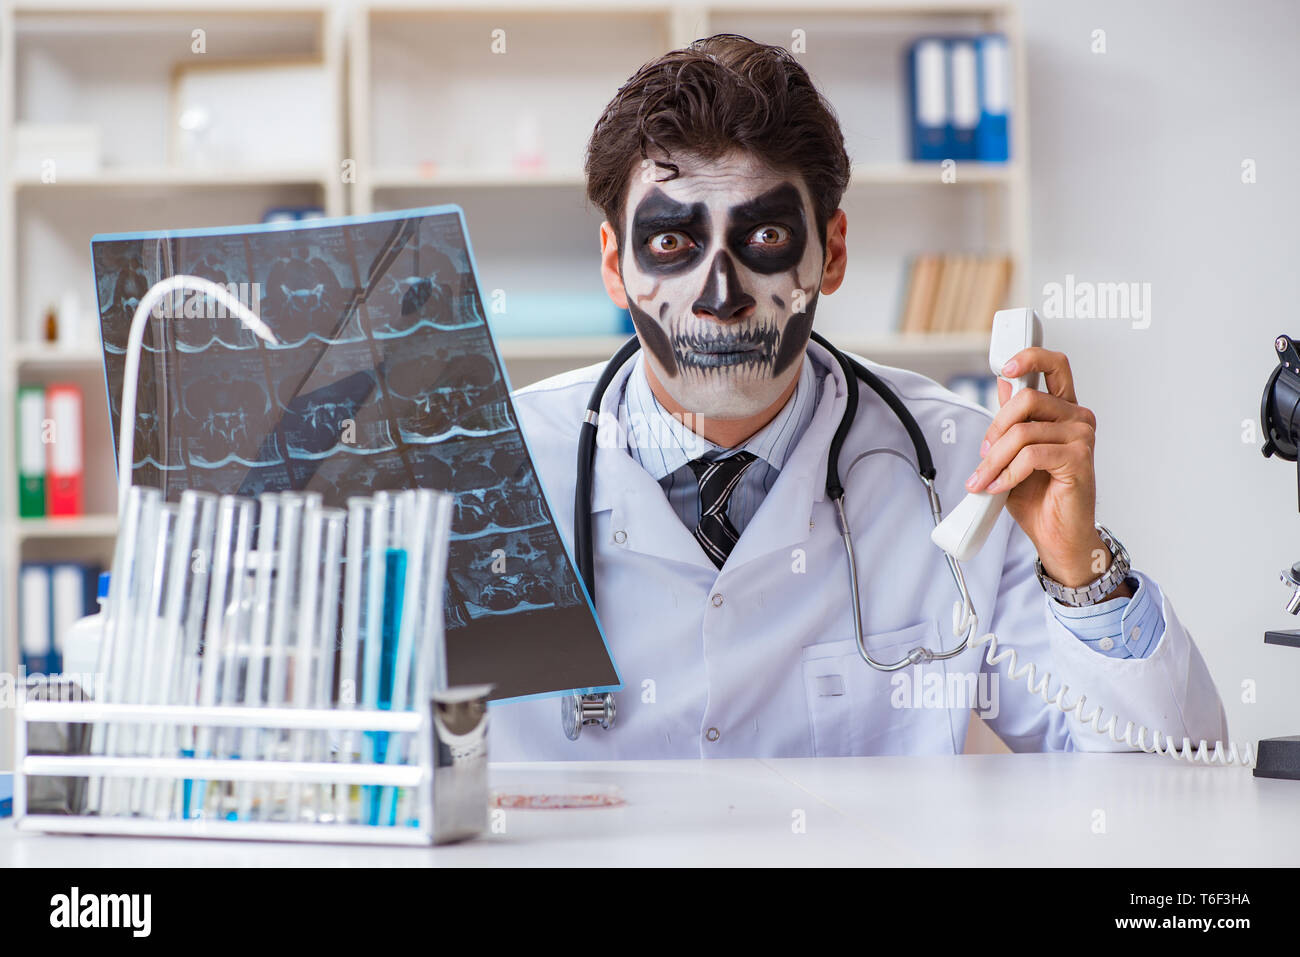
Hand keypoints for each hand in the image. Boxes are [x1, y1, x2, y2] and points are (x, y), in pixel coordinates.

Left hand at [963, 348, 1126, 593]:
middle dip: (995, 429)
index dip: (1031, 358)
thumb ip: (1012, 420)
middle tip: (983, 455)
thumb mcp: (1015, 452)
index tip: (1006, 367)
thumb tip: (1004, 385)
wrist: (1057, 535)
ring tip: (983, 480)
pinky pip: (1031, 456)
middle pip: (1027, 400)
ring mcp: (1081, 437)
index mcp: (1063, 411)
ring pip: (1023, 432)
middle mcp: (1076, 418)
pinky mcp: (1079, 459)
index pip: (1055, 366)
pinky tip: (999, 487)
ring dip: (994, 460)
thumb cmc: (1040, 496)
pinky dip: (1007, 473)